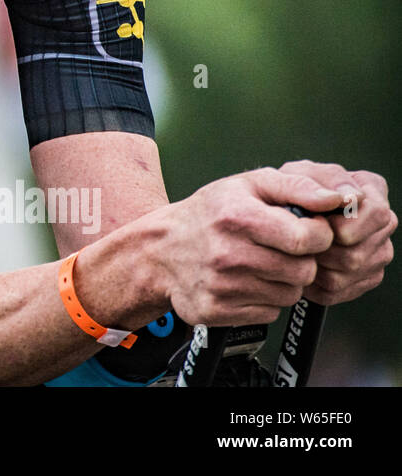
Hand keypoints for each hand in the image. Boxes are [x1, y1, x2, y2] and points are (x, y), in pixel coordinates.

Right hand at [161, 168, 343, 325]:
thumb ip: (297, 187)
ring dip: (283, 281)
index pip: (306, 239)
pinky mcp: (217, 311)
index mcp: (238, 217)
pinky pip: (270, 313)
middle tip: (278, 248)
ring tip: (258, 263)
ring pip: (290, 294)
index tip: (307, 231)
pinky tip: (245, 282)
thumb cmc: (209, 214)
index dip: (317, 235)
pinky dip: (264, 299)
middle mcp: (228, 254)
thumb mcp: (248, 185)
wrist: (160, 249)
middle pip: (303, 271)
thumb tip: (338, 199)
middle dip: (300, 260)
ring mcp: (222, 286)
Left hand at [277, 160, 395, 305]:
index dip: (344, 224)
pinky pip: (336, 292)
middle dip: (321, 247)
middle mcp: (383, 224)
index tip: (319, 221)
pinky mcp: (364, 279)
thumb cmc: (288, 191)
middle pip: (357, 252)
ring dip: (314, 264)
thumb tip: (353, 197)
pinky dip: (312, 282)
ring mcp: (377, 253)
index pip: (376, 214)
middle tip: (300, 238)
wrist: (275, 217)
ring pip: (346, 274)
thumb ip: (326, 179)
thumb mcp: (298, 173)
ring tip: (299, 249)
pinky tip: (304, 263)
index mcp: (372, 191)